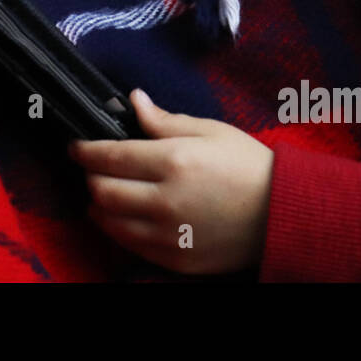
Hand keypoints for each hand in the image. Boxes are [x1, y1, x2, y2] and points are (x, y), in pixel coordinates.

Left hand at [67, 88, 273, 274]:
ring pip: (110, 222)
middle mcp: (166, 200)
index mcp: (174, 161)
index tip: (76, 146)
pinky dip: (118, 229)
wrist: (283, 213)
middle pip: (103, 190)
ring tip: (102, 192)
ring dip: (98, 205)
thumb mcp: (210, 131)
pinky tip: (122, 217)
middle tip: (92, 168)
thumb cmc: (249, 166)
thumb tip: (134, 101)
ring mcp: (169, 234)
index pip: (111, 157)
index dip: (85, 151)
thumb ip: (165, 121)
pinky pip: (131, 245)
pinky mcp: (176, 259)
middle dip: (90, 177)